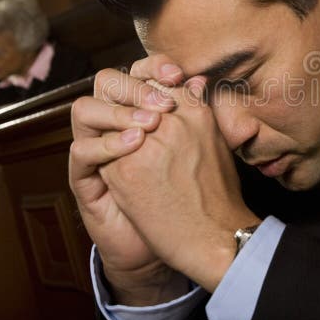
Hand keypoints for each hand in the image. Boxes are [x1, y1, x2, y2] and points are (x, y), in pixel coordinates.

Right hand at [68, 56, 185, 304]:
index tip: (177, 74)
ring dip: (117, 112)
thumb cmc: (188, 190)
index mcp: (140, 110)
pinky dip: (107, 144)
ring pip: (85, 109)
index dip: (153, 65)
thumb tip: (199, 80)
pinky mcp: (84, 177)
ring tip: (149, 125)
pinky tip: (135, 145)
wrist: (176, 240)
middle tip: (163, 104)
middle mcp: (113, 124)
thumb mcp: (195, 147)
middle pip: (106, 82)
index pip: (135, 71)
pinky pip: (81, 150)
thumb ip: (195, 113)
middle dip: (134, 87)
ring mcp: (96, 149)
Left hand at [99, 77, 261, 292]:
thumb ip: (198, 110)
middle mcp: (170, 121)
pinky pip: (100, 153)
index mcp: (194, 111)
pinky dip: (106, 163)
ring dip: (110, 132)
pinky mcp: (124, 170)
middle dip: (117, 101)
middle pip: (125, 89)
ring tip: (122, 151)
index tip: (145, 102)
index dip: (145, 86)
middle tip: (122, 122)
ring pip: (108, 119)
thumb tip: (192, 81)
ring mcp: (145, 144)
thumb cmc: (218, 195)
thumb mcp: (215, 144)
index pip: (157, 80)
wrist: (215, 239)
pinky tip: (122, 179)